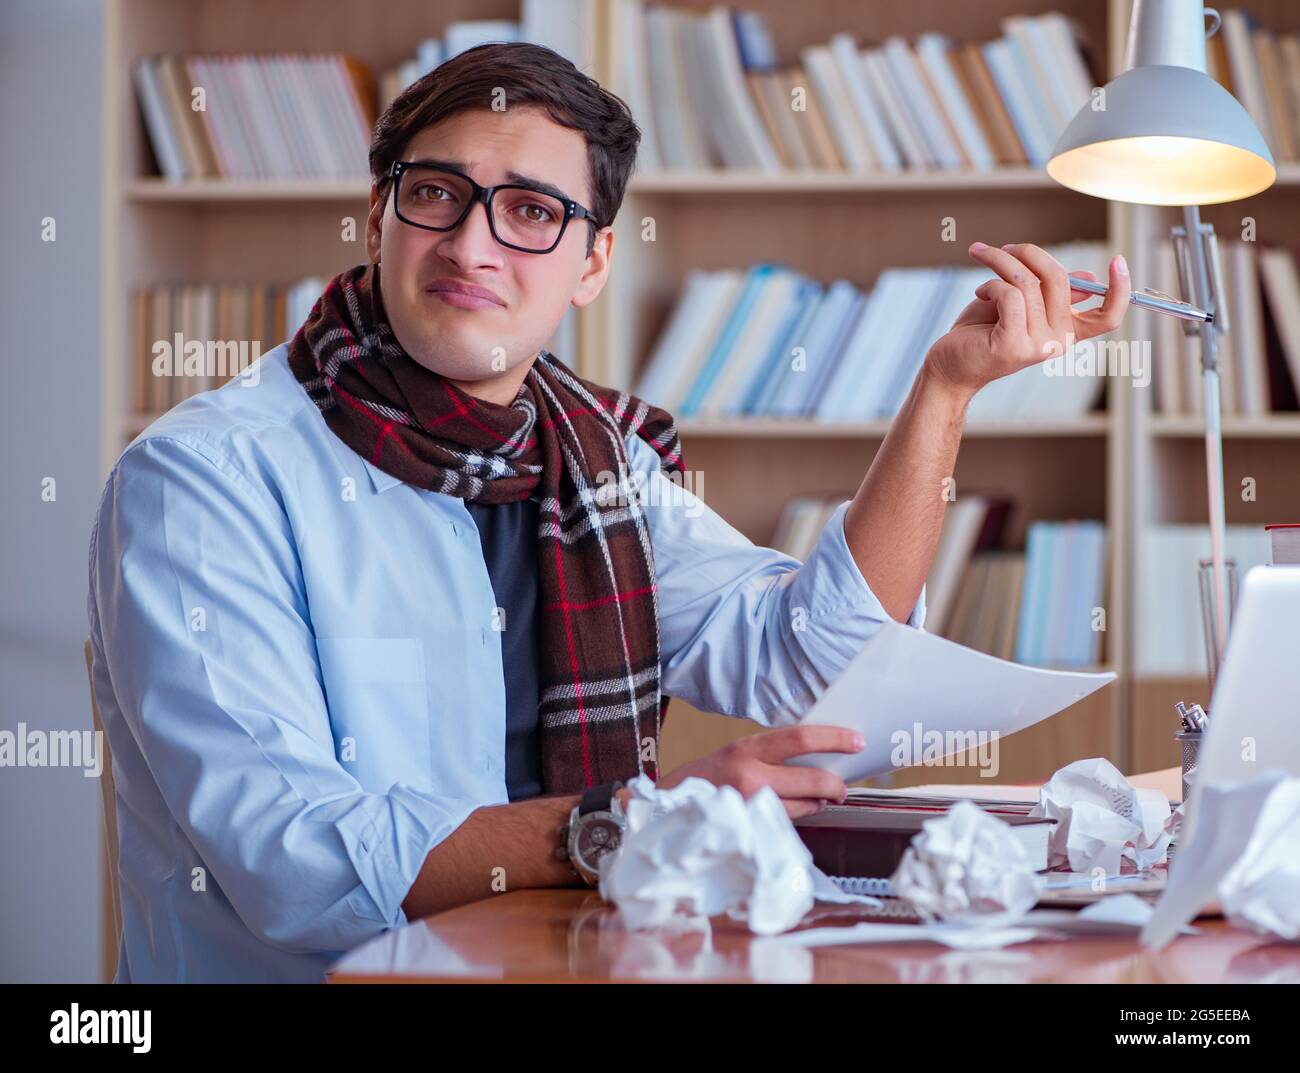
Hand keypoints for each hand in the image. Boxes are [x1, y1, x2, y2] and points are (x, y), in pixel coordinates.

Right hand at [657, 725, 863, 819]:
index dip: (834, 739)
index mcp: (747, 749)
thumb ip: (771, 755)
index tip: (857, 740)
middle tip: (841, 788)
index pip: (800, 738)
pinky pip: (788, 825)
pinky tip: (790, 813)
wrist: (668, 807)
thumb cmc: (707, 777)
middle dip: (836, 786)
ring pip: (805, 808)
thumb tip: (818, 757)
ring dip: (817, 805)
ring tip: (815, 800)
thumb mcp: (736, 753)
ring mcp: (752, 808)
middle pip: (812, 780)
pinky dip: (796, 819)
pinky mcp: (753, 832)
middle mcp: (751, 777)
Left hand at [923, 242, 1131, 398]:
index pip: (1109, 317)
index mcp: (1066, 330)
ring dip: (1000, 261)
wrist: (949, 364)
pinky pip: (1010, 295)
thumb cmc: (982, 331)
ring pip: (1029, 282)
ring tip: (982, 257)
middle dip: (1029, 253)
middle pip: (1061, 280)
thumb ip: (1050, 291)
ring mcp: (1038, 346)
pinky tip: (979, 291)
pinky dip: (991, 284)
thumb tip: (1087, 276)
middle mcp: (1058, 341)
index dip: (1120, 289)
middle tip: (1003, 248)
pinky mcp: (1014, 345)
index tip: (1118, 260)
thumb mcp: (1021, 304)